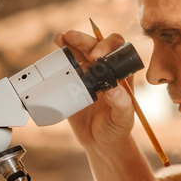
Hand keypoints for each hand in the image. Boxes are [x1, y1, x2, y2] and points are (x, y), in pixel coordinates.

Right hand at [53, 30, 134, 151]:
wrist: (99, 142)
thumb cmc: (116, 129)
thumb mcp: (122, 118)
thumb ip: (121, 103)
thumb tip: (112, 88)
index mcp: (121, 75)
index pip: (118, 51)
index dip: (108, 47)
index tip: (96, 57)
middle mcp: (105, 70)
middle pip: (97, 46)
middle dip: (85, 40)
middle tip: (74, 40)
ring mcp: (89, 74)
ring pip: (82, 51)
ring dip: (73, 41)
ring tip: (62, 38)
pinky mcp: (74, 81)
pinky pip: (68, 64)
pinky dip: (62, 52)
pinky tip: (58, 45)